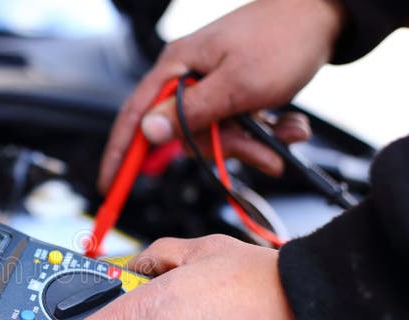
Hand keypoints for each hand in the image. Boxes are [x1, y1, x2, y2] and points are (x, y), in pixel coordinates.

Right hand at [99, 0, 345, 189]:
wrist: (324, 14)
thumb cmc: (281, 38)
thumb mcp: (237, 85)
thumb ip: (190, 112)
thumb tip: (148, 133)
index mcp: (177, 67)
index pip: (135, 116)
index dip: (121, 154)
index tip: (112, 186)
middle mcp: (188, 77)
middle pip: (185, 134)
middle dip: (224, 150)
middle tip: (260, 155)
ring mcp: (211, 85)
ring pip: (215, 135)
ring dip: (252, 143)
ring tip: (285, 135)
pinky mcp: (232, 92)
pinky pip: (235, 126)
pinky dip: (261, 133)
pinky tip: (286, 126)